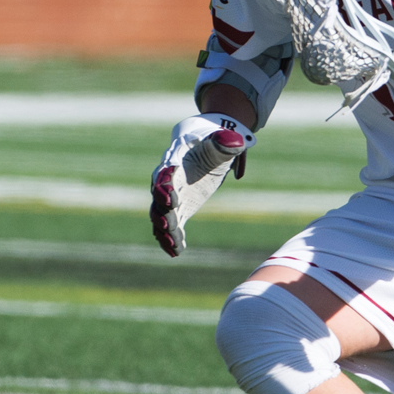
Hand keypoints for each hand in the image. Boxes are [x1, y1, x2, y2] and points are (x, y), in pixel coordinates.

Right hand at [150, 113, 253, 255]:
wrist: (205, 147)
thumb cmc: (213, 143)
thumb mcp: (220, 141)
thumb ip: (225, 142)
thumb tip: (235, 141)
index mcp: (175, 161)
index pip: (165, 174)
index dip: (165, 187)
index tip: (172, 201)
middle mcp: (168, 181)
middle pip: (158, 198)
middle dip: (161, 213)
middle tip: (167, 227)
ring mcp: (172, 196)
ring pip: (161, 215)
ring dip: (164, 231)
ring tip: (171, 247)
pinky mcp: (179, 208)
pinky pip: (172, 225)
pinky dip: (173, 238)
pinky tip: (176, 252)